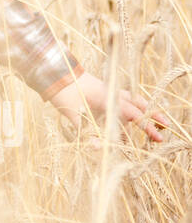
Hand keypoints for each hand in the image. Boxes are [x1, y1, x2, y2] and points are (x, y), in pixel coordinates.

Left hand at [49, 72, 169, 144]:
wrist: (56, 74)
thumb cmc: (64, 94)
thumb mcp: (72, 114)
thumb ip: (85, 131)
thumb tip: (97, 148)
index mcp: (108, 98)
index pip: (132, 113)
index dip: (146, 126)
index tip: (158, 137)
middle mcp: (113, 93)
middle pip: (139, 105)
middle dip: (153, 116)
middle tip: (166, 128)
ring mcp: (110, 91)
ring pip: (133, 101)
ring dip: (145, 111)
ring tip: (156, 123)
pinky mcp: (105, 92)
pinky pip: (124, 100)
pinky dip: (133, 109)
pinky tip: (134, 120)